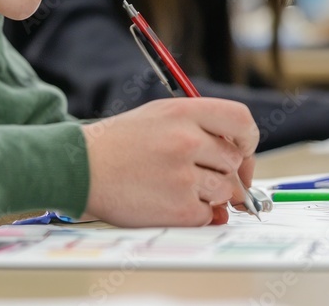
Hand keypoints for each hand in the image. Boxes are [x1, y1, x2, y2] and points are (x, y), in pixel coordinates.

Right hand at [83, 98, 257, 226]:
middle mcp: (187, 141)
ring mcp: (183, 175)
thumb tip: (238, 158)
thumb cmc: (118, 143)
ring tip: (178, 187)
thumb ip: (199, 127)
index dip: (248, 139)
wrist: (81, 169)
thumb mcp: (158, 115)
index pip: (241, 121)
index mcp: (184, 113)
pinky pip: (209, 215)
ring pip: (226, 190)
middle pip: (235, 161)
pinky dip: (197, 214)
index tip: (242, 151)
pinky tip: (172, 203)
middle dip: (226, 172)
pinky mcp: (178, 207)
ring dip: (210, 195)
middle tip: (203, 176)